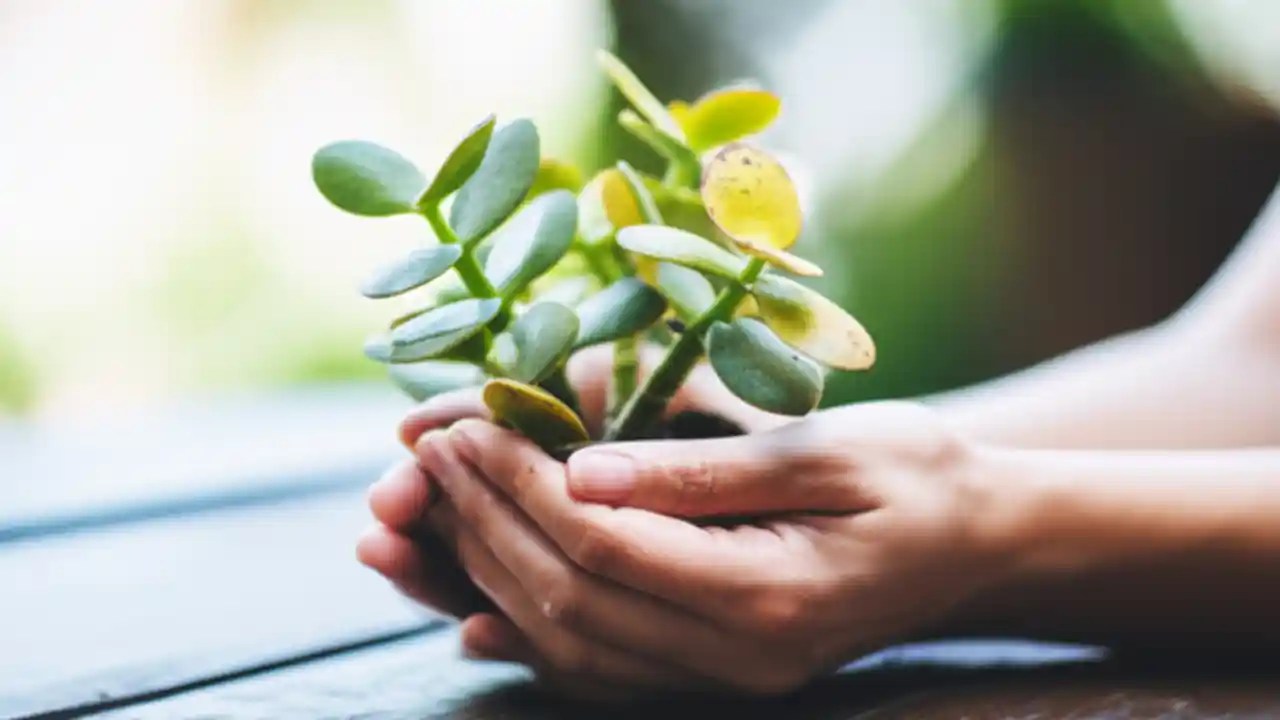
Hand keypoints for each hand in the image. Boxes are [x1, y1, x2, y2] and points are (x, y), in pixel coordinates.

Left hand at [413, 402, 1013, 693]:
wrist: (979, 542)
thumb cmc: (916, 474)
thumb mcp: (822, 451)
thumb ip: (701, 467)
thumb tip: (579, 466)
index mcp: (768, 594)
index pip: (604, 543)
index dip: (520, 484)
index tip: (464, 425)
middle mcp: (738, 657)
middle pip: (571, 599)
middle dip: (486, 523)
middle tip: (430, 454)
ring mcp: (725, 678)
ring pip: (572, 645)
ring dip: (487, 577)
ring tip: (432, 511)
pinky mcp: (715, 673)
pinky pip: (601, 672)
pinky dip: (529, 638)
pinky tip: (472, 611)